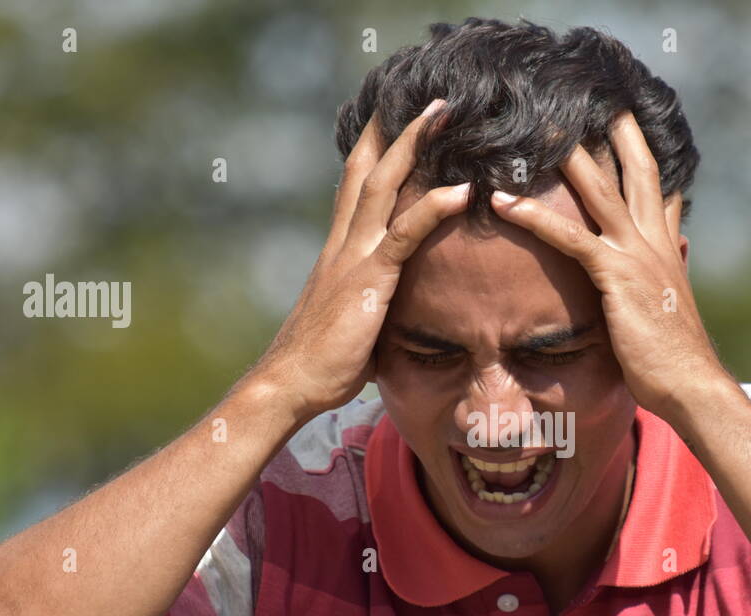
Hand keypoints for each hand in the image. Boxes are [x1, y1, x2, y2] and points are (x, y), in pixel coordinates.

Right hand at [249, 99, 469, 422]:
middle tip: (427, 97)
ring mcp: (354, 257)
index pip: (357, 184)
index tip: (396, 116)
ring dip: (414, 146)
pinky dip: (431, 210)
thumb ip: (376, 299)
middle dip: (396, 129)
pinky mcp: (368, 281)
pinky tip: (459, 192)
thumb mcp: (355, 320)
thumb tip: (397, 306)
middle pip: (369, 169)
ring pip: (384, 186)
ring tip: (442, 113)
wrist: (291, 384)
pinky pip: (404, 236)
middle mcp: (343, 243)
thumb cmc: (324, 363)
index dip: (375, 147)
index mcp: (340, 249)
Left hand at [487, 111, 729, 421]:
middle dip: (617, 131)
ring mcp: (636, 255)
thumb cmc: (676, 359)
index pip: (659, 191)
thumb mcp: (672, 306)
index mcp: (669, 250)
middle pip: (637, 170)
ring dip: (568, 157)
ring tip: (538, 129)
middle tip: (594, 98)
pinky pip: (569, 236)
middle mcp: (656, 243)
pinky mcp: (615, 275)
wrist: (690, 384)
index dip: (645, 157)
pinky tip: (503, 202)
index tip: (629, 128)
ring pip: (599, 191)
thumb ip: (671, 273)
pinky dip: (534, 216)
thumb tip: (681, 252)